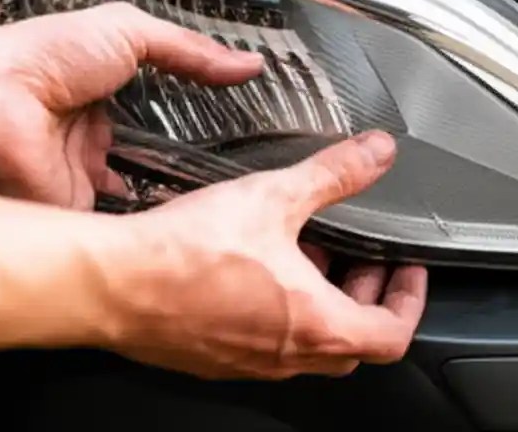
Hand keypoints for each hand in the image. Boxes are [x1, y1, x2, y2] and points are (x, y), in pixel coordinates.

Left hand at [0, 3, 264, 207]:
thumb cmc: (45, 56)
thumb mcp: (131, 32)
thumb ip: (191, 51)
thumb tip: (249, 63)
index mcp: (97, 93)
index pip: (148, 112)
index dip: (181, 121)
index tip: (225, 131)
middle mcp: (85, 138)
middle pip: (142, 160)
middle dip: (178, 172)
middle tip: (228, 181)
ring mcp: (78, 177)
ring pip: (131, 198)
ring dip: (162, 203)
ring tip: (213, 211)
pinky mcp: (69, 211)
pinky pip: (112, 228)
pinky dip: (139, 231)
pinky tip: (176, 231)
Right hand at [102, 130, 427, 379]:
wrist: (108, 284)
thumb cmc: (183, 252)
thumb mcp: (274, 197)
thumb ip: (333, 174)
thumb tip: (375, 154)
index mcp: (316, 325)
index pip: (393, 334)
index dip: (409, 301)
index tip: (405, 272)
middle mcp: (285, 356)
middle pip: (354, 344)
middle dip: (366, 299)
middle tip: (361, 262)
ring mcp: (246, 364)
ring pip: (306, 346)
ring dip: (320, 305)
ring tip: (308, 258)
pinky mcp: (211, 359)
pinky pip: (262, 345)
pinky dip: (277, 314)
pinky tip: (255, 271)